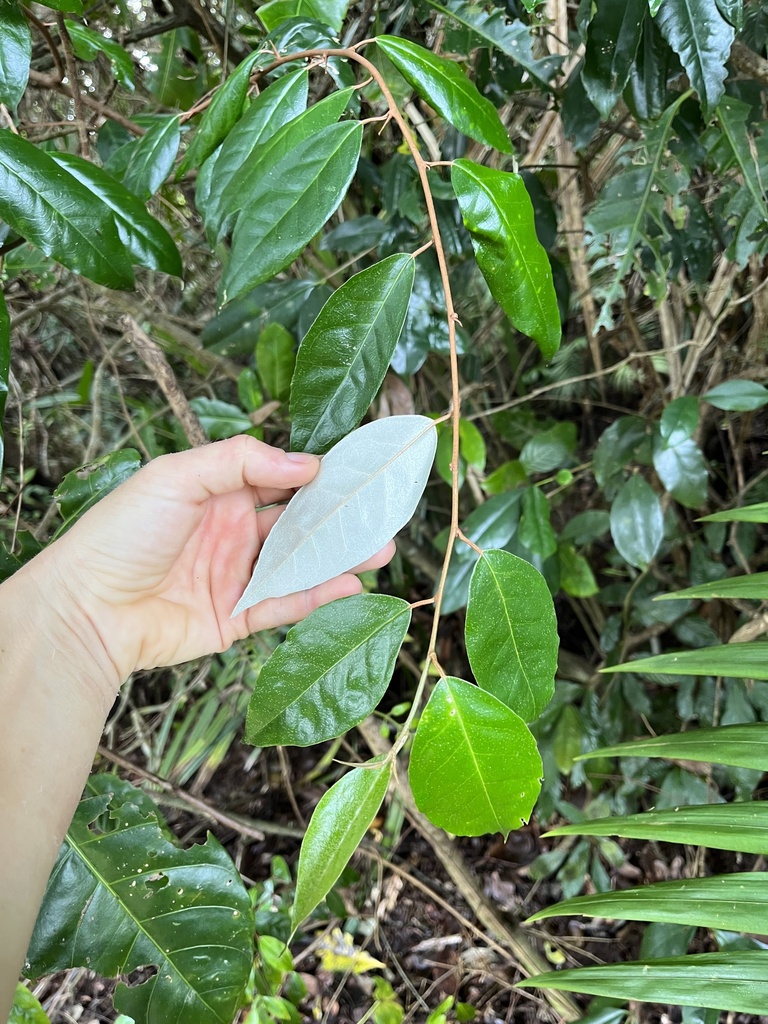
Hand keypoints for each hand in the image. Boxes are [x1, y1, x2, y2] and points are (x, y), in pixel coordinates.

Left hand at [47, 436, 394, 681]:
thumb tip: (305, 462)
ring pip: (299, 564)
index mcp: (219, 493)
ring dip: (338, 557)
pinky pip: (285, 605)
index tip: (356, 469)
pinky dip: (317, 597)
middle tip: (379, 512)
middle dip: (338, 518)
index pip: (280, 478)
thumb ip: (241, 462)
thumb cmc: (123, 534)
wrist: (87, 609)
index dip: (317, 474)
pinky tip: (350, 586)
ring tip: (381, 550)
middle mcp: (233, 532)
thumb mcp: (177, 477)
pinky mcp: (236, 618)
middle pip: (298, 522)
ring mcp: (237, 575)